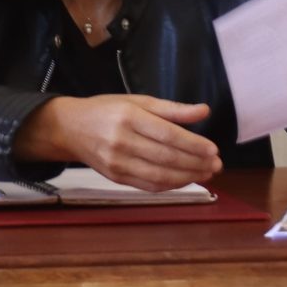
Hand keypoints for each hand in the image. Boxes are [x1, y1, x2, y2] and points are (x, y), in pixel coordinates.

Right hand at [19, 95, 221, 191]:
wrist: (70, 128)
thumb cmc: (108, 110)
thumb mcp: (138, 101)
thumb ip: (172, 109)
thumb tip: (204, 111)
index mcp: (129, 117)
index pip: (167, 135)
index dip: (193, 145)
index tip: (214, 150)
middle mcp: (121, 141)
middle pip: (166, 157)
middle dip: (195, 163)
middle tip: (216, 165)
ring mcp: (117, 163)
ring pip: (159, 175)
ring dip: (187, 177)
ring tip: (206, 173)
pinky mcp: (115, 178)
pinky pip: (148, 185)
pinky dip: (170, 185)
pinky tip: (186, 179)